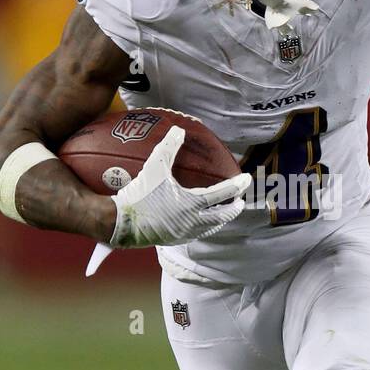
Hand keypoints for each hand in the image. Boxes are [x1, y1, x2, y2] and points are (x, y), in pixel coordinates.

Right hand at [110, 125, 249, 247]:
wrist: (123, 222)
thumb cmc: (140, 194)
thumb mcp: (155, 167)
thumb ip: (168, 147)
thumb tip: (178, 129)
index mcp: (193, 202)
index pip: (222, 193)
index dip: (236, 185)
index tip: (246, 180)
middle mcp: (193, 220)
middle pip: (222, 216)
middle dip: (233, 209)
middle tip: (240, 202)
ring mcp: (185, 232)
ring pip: (211, 228)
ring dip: (220, 220)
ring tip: (224, 215)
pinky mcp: (175, 239)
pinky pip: (197, 234)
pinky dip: (205, 228)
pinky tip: (201, 224)